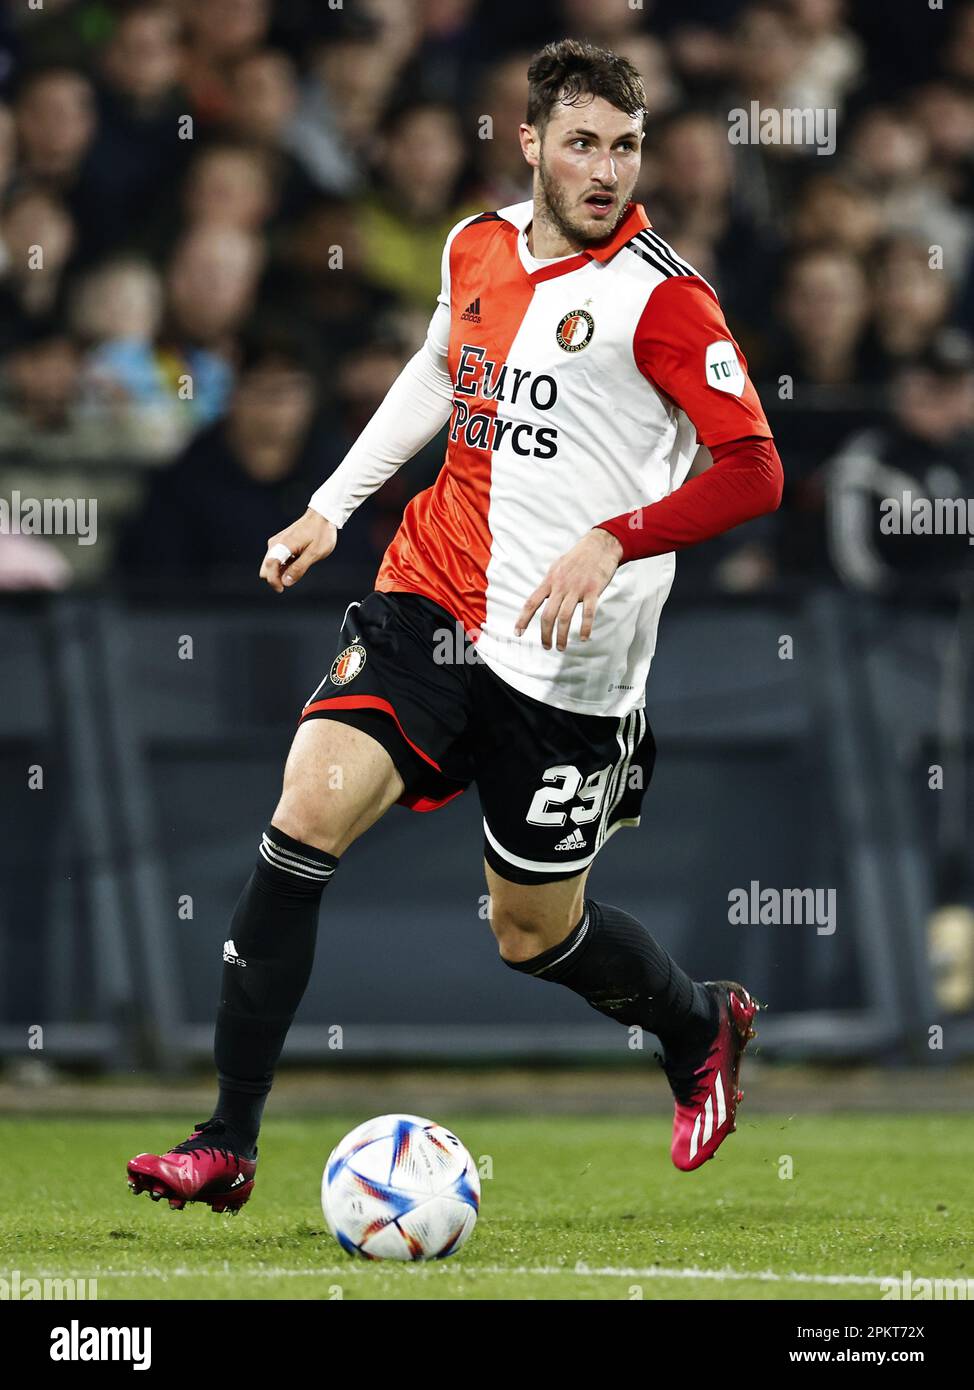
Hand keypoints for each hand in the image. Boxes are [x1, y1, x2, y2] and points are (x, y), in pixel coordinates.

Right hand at [259, 508, 337, 592]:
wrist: (322, 516)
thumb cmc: (321, 533)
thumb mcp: (314, 553)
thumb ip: (299, 568)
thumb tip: (285, 582)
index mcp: (282, 545)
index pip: (269, 567)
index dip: (273, 581)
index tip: (281, 589)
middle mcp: (275, 543)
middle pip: (266, 568)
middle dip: (276, 577)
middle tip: (294, 578)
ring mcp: (277, 542)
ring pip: (271, 564)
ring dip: (281, 571)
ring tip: (300, 564)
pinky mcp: (281, 543)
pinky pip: (277, 559)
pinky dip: (284, 565)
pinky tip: (297, 561)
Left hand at [514, 527, 623, 650]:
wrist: (600, 546)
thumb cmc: (578, 557)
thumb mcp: (557, 567)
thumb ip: (550, 583)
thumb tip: (541, 596)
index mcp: (550, 581)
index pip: (531, 602)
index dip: (523, 619)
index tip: (518, 633)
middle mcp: (561, 586)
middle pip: (548, 615)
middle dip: (545, 634)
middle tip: (547, 646)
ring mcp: (577, 589)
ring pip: (565, 617)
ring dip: (562, 636)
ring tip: (561, 647)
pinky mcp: (593, 590)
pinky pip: (588, 613)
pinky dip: (585, 627)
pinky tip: (584, 638)